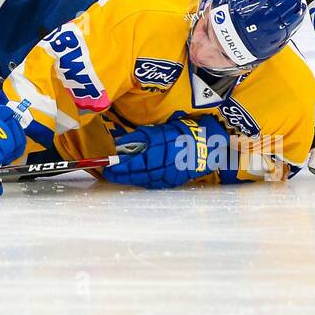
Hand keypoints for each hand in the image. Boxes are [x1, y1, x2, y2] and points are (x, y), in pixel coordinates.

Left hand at [103, 114, 228, 188]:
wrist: (206, 144)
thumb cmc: (179, 133)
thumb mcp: (157, 130)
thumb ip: (138, 137)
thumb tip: (119, 145)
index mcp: (161, 153)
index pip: (135, 164)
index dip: (120, 167)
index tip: (108, 168)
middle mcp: (165, 167)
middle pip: (139, 175)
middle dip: (122, 176)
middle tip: (109, 174)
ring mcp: (171, 177)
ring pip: (146, 182)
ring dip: (131, 180)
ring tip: (119, 177)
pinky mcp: (175, 182)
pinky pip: (155, 184)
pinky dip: (143, 182)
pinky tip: (135, 180)